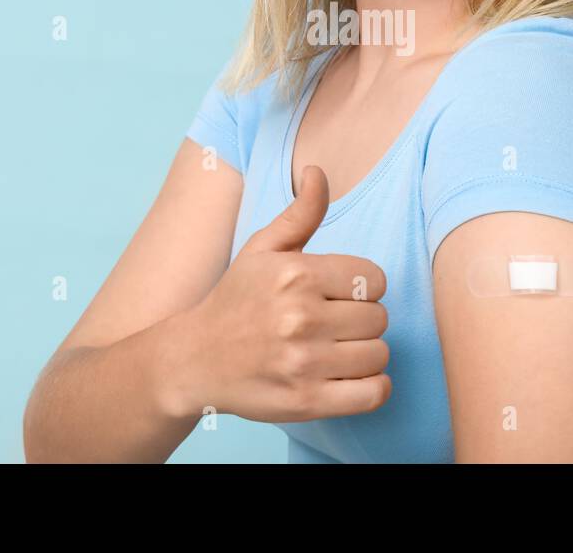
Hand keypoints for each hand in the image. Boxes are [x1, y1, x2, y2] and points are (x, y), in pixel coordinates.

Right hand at [180, 165, 390, 421]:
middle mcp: (302, 317)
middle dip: (362, 321)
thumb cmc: (235, 299)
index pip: (375, 278)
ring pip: (379, 354)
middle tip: (335, 325)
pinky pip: (374, 392)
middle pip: (379, 318)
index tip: (340, 296)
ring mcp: (304, 362)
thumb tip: (318, 171)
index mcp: (297, 274)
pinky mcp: (307, 401)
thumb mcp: (262, 249)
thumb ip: (300, 212)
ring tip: (338, 350)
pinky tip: (351, 377)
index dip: (363, 287)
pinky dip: (372, 387)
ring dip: (366, 354)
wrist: (193, 359)